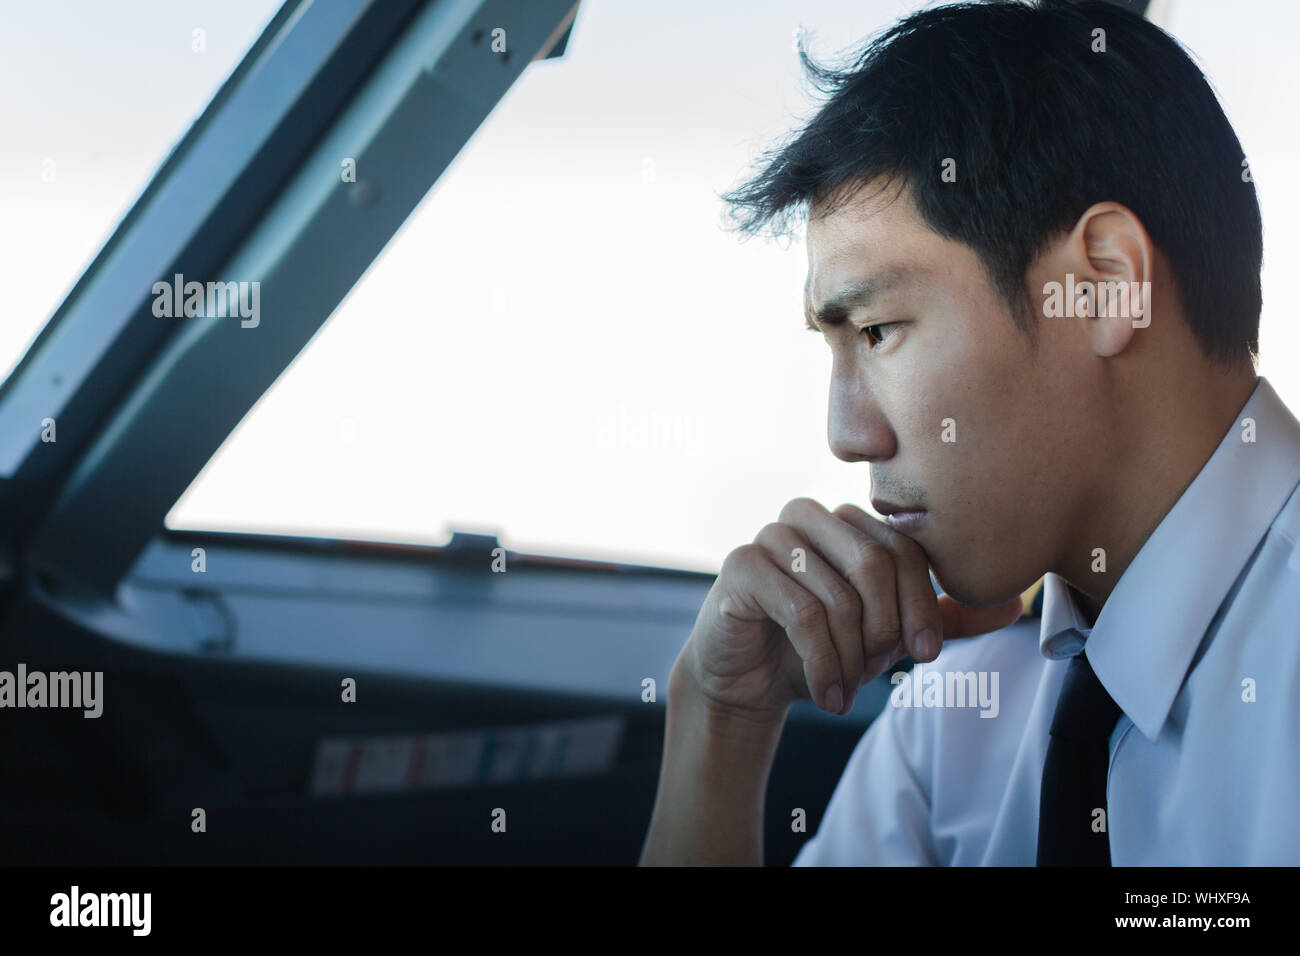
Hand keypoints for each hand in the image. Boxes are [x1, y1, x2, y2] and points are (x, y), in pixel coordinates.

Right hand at [679, 497, 1023, 717]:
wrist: (749, 678)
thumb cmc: (820, 647)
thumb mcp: (888, 635)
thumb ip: (943, 617)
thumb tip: (1014, 604)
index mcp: (849, 520)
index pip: (906, 548)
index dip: (923, 604)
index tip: (927, 655)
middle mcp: (809, 515)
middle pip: (875, 564)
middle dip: (885, 630)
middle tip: (880, 671)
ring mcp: (772, 537)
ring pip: (838, 594)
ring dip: (851, 656)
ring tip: (849, 691)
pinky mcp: (741, 566)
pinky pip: (799, 612)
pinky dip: (823, 664)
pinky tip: (829, 696)